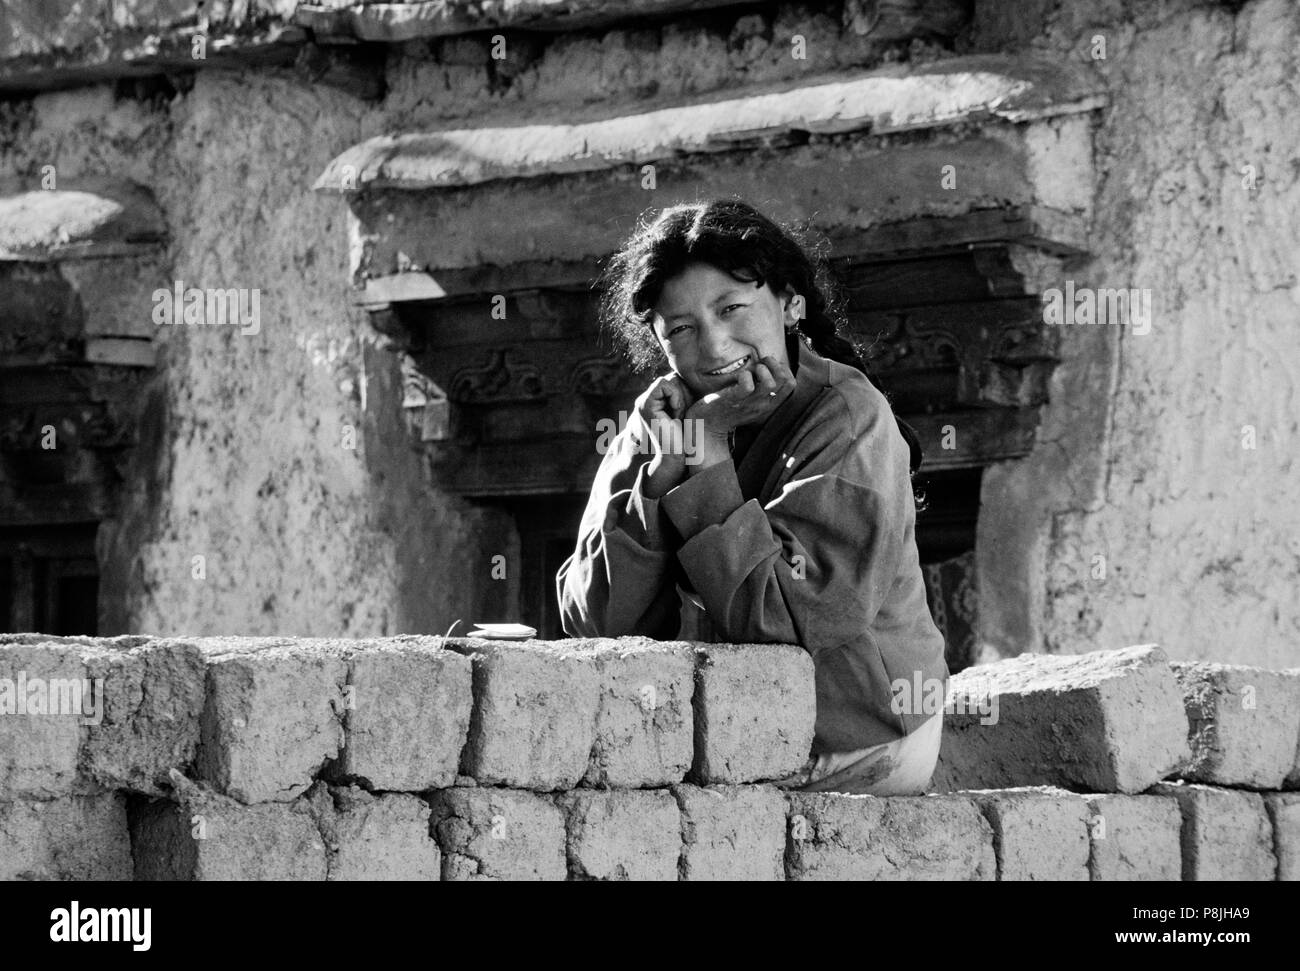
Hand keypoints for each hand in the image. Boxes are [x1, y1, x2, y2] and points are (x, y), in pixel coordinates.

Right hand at [633, 373, 695, 497]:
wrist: (676, 457)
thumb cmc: (685, 437)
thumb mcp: (685, 410)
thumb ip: (682, 393)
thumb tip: (684, 376)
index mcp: (652, 402)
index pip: (672, 381)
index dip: (684, 393)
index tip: (684, 414)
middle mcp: (644, 401)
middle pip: (671, 378)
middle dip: (683, 394)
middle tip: (681, 416)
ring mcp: (642, 403)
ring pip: (668, 380)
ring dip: (680, 398)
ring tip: (678, 416)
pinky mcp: (645, 405)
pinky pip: (664, 385)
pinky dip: (676, 398)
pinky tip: (675, 415)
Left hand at [684, 355, 795, 441]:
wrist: (707, 426)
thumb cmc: (728, 408)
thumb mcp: (750, 400)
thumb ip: (760, 388)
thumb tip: (767, 366)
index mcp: (769, 404)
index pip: (792, 384)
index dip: (783, 368)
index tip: (768, 366)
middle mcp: (763, 405)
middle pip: (786, 381)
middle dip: (774, 364)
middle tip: (760, 364)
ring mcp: (750, 403)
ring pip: (770, 382)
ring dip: (761, 369)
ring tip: (750, 371)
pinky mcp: (734, 400)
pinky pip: (748, 385)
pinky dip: (744, 375)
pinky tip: (739, 376)